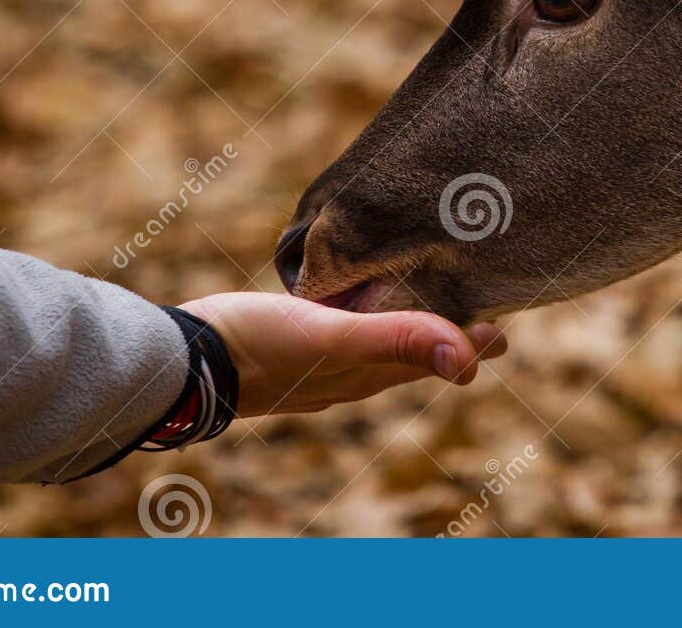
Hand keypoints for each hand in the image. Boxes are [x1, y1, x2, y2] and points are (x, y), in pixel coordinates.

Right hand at [177, 292, 507, 417]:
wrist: (177, 360)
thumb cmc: (258, 347)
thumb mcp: (334, 338)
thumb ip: (398, 341)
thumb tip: (469, 362)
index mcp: (366, 374)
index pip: (434, 359)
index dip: (470, 346)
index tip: (504, 330)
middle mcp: (346, 375)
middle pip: (409, 356)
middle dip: (446, 340)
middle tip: (480, 322)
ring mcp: (314, 364)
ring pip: (372, 348)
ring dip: (404, 331)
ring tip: (424, 310)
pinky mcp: (284, 346)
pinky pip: (335, 334)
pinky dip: (358, 321)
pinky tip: (347, 306)